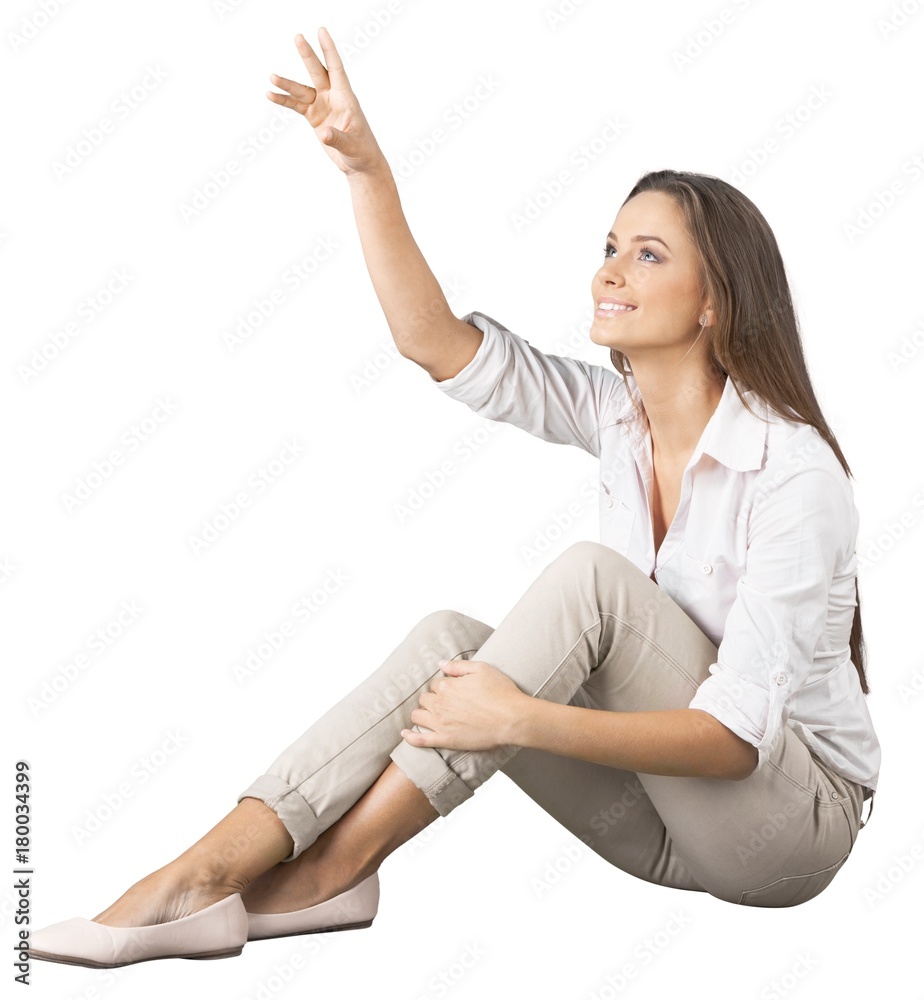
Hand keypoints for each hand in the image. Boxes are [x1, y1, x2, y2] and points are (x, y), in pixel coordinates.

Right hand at [267, 27, 386, 175]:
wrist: (359, 163)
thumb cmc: (361, 151)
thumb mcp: (351, 145)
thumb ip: (337, 138)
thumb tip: (324, 133)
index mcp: (346, 98)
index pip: (336, 69)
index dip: (329, 50)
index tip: (321, 31)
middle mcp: (332, 97)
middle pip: (317, 72)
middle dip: (308, 55)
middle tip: (298, 37)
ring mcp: (322, 106)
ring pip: (302, 90)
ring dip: (287, 84)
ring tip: (272, 77)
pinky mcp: (314, 117)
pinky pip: (296, 105)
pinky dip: (284, 101)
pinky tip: (271, 95)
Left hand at [400, 659, 527, 751]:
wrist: (512, 719)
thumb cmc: (501, 692)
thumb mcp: (482, 669)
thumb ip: (458, 666)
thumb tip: (440, 664)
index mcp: (448, 686)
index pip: (436, 684)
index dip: (444, 686)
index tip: (453, 690)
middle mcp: (441, 704)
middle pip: (425, 699)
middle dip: (432, 699)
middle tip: (446, 703)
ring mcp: (441, 724)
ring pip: (418, 716)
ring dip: (422, 714)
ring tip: (430, 715)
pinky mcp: (446, 740)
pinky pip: (421, 740)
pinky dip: (410, 737)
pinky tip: (405, 734)